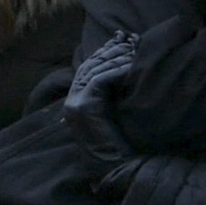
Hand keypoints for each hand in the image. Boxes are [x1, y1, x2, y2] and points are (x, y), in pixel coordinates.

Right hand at [65, 33, 136, 167]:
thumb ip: (113, 92)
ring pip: (95, 70)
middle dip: (110, 50)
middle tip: (129, 38)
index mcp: (76, 101)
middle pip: (90, 65)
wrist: (115, 167)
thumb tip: (126, 66)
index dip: (104, 51)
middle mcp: (71, 101)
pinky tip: (130, 66)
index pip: (89, 67)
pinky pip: (100, 80)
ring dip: (116, 58)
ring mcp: (74, 104)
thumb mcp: (114, 110)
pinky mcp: (82, 107)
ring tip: (134, 50)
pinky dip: (116, 71)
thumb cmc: (120, 143)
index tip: (121, 37)